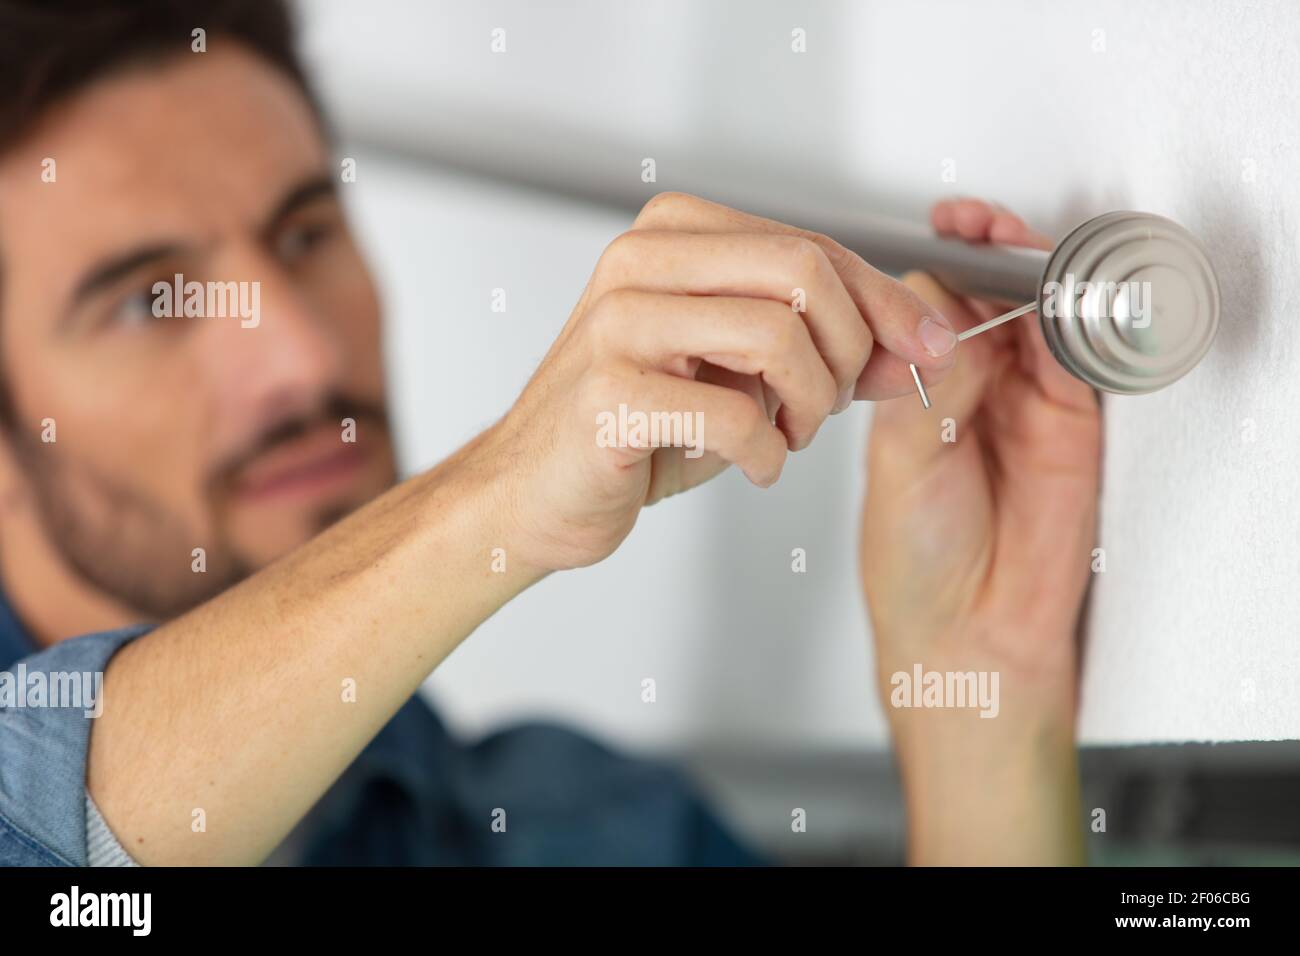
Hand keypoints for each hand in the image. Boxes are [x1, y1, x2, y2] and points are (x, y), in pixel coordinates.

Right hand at [479, 192, 963, 572]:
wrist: (534, 490)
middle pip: (803, 271)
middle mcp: (639, 263)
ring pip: (778, 336)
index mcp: (672, 235)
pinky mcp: (609, 393)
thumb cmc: (636, 428)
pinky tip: (754, 465)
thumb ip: (828, 354)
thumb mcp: (744, 378)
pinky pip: (735, 414)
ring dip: (812, 404)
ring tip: (790, 436)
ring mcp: (618, 324)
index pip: (810, 246)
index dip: (885, 300)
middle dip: (851, 349)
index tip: (925, 346)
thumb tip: (919, 350)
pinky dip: (768, 453)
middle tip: (834, 404)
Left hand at [860, 198, 1101, 863]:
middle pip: (977, 296)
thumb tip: (940, 329)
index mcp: (906, 392)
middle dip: (977, 252)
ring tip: (1010, 248)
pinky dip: (1070, 318)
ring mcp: (1018, 400)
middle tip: (973, 229)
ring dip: (1025, 271)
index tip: (924, 238)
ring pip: (1030, 313)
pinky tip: (1054, 298)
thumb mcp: (898, 465)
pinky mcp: (1069, 422)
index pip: (916, 309)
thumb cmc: (914, 564)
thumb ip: (925, 394)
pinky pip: (1075, 353)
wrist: (970, 633)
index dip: (921, 269)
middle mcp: (962, 388)